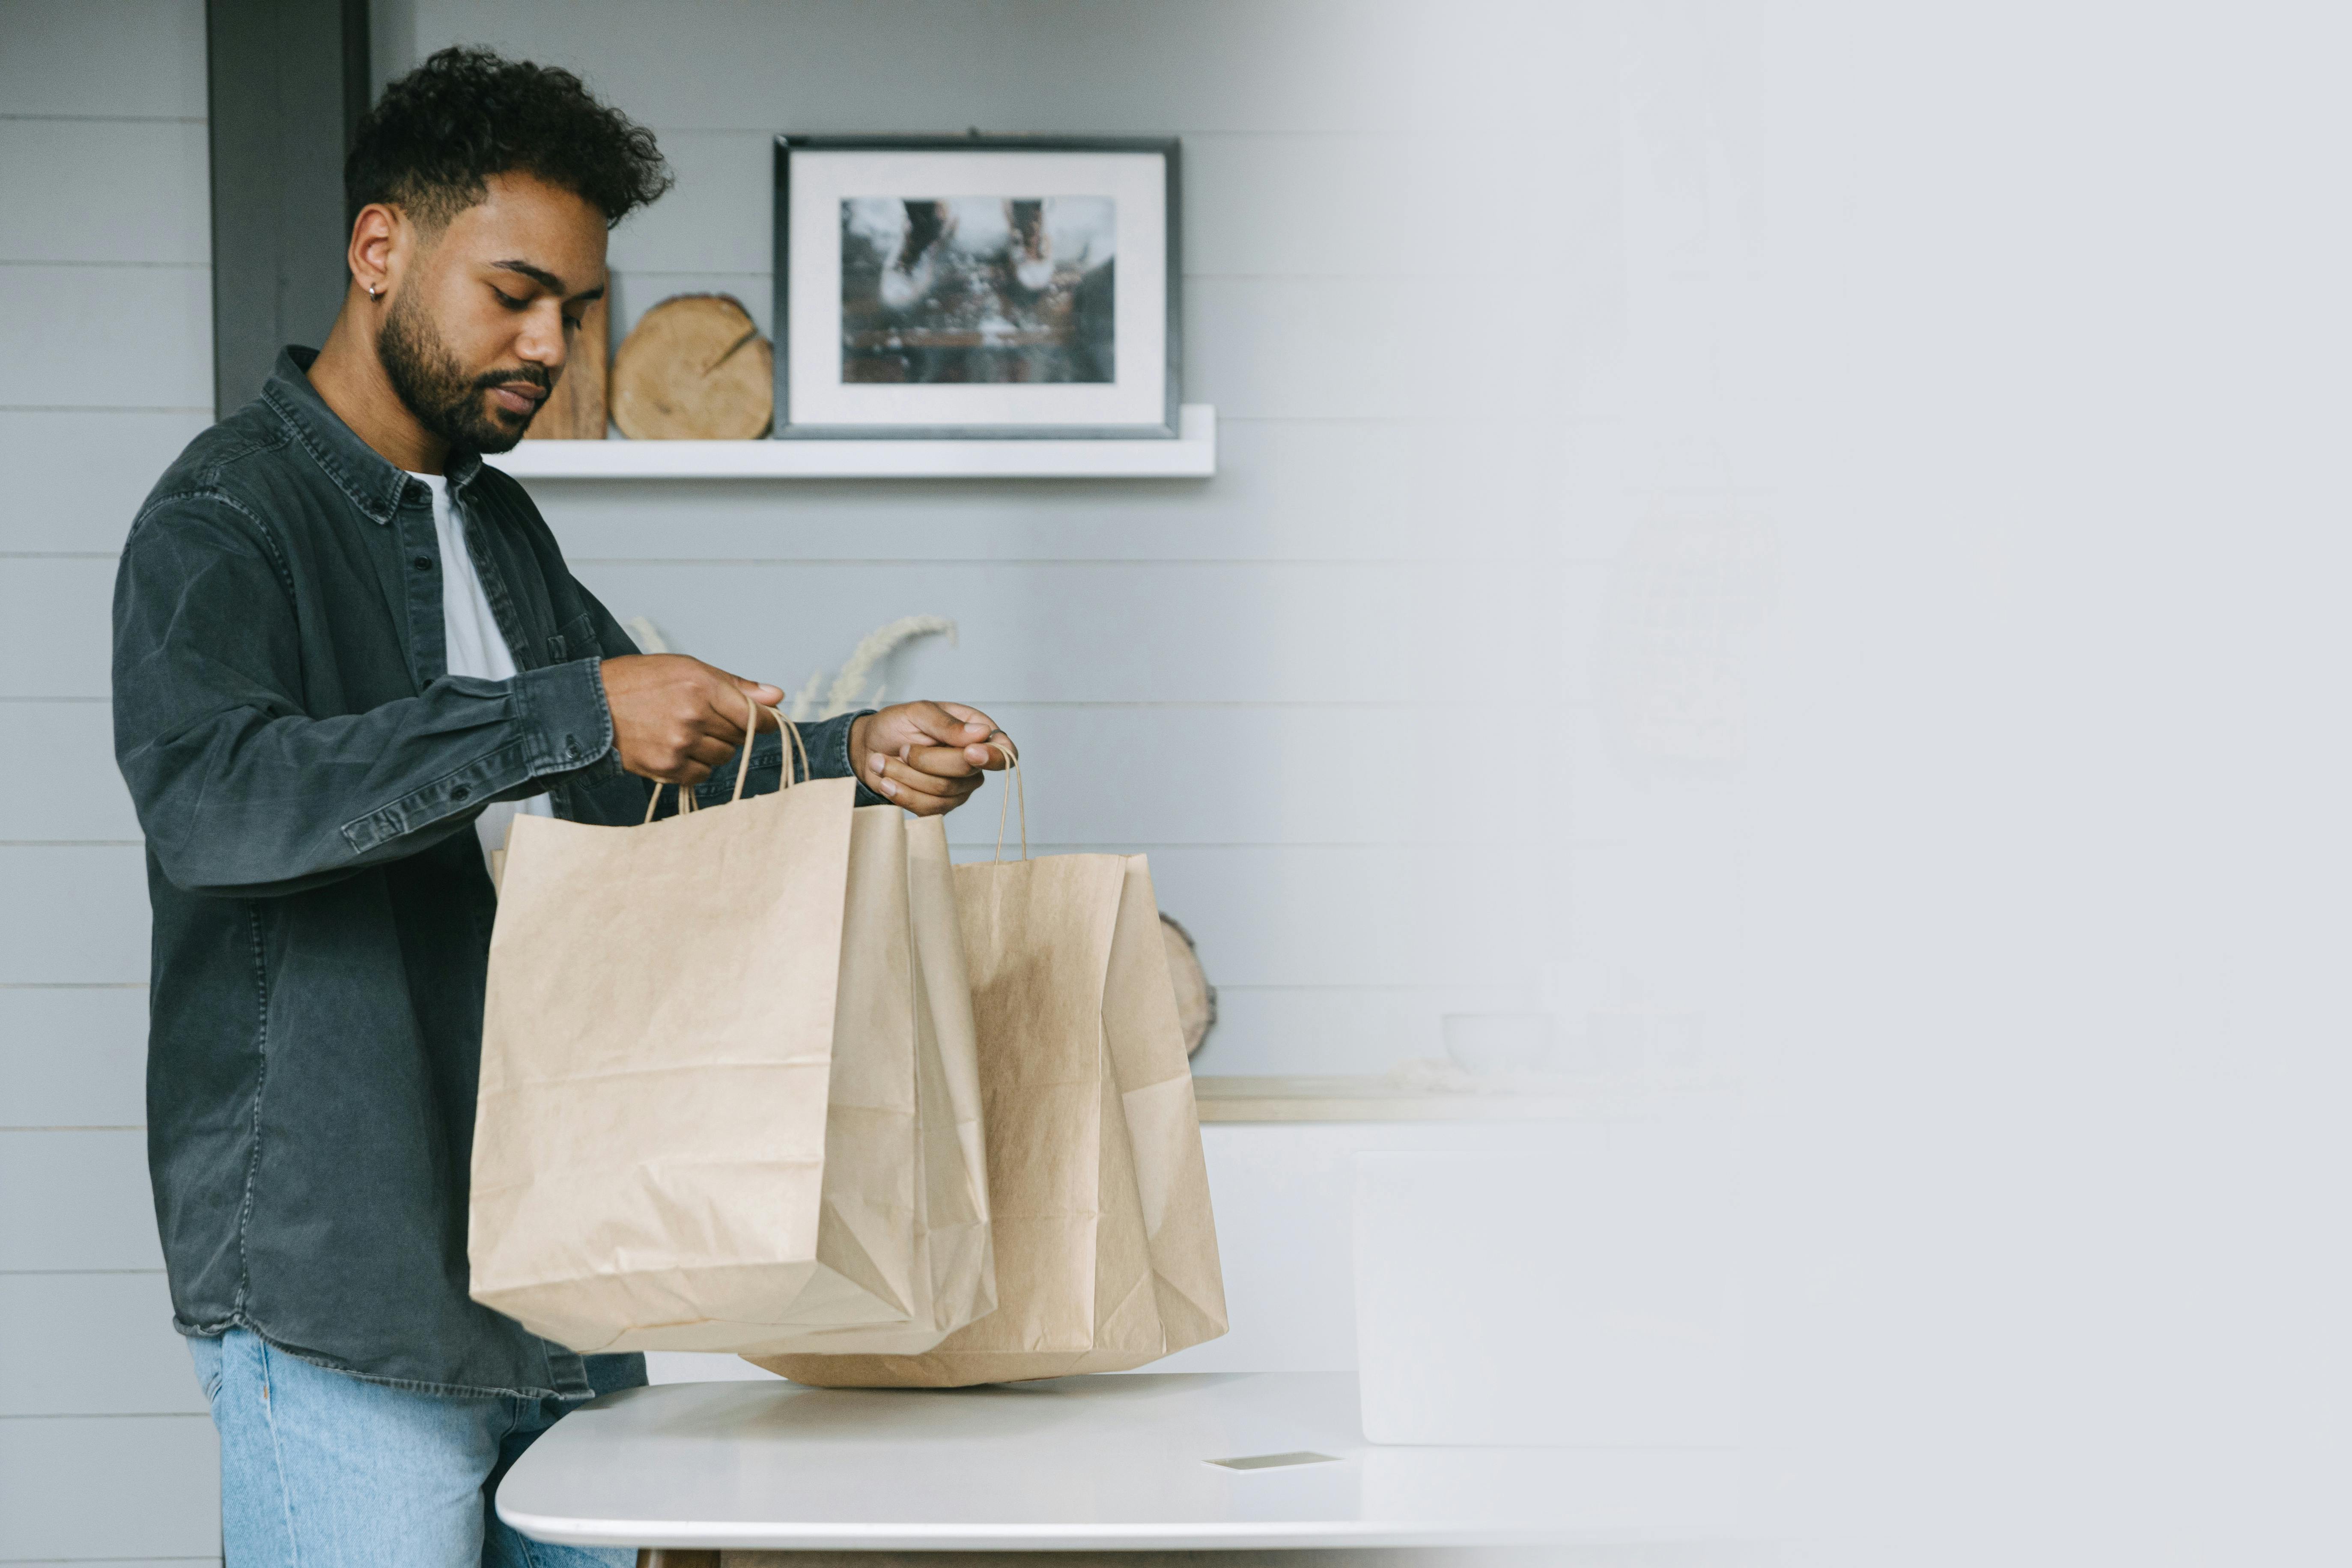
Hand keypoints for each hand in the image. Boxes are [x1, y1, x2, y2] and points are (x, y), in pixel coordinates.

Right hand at [600, 654, 781, 783]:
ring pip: (722, 758)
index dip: (763, 721)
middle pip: (739, 738)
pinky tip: (675, 749)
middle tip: (702, 719)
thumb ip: (735, 686)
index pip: (754, 715)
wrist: (591, 706)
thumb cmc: (639, 682)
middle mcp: (693, 716)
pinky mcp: (666, 768)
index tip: (763, 722)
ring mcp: (680, 745)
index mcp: (701, 686)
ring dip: (712, 749)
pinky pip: (701, 775)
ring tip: (685, 732)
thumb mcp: (687, 669)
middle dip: (728, 730)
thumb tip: (776, 696)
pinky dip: (695, 766)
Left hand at [849, 702, 1009, 816]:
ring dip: (907, 776)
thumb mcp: (917, 712)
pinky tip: (887, 781)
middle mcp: (973, 761)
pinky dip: (902, 793)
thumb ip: (947, 723)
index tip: (972, 753)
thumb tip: (981, 733)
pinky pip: (929, 808)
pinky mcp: (941, 806)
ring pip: (944, 791)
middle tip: (903, 748)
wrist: (868, 749)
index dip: (993, 756)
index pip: (1003, 749)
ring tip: (883, 761)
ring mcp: (959, 787)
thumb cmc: (895, 725)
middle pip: (967, 771)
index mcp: (976, 731)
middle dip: (927, 760)